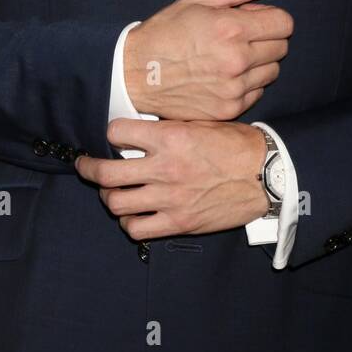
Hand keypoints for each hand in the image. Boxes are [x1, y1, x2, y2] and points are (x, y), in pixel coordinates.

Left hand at [75, 119, 269, 239]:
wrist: (265, 175)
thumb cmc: (236, 145)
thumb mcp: (200, 123)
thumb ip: (167, 128)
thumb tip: (139, 131)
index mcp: (170, 137)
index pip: (116, 131)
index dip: (112, 132)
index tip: (113, 136)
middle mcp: (164, 167)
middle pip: (105, 173)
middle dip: (89, 168)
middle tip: (86, 165)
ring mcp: (170, 198)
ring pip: (116, 203)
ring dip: (108, 197)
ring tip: (111, 192)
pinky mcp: (179, 223)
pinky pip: (137, 229)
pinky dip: (128, 222)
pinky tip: (133, 214)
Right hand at [123, 0, 292, 120]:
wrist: (136, 73)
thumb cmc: (166, 31)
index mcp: (232, 29)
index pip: (284, 23)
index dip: (270, 17)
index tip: (252, 19)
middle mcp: (237, 60)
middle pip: (282, 47)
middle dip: (265, 38)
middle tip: (237, 36)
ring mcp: (233, 88)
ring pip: (272, 71)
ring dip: (258, 62)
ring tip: (229, 56)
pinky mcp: (229, 109)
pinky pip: (257, 93)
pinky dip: (246, 84)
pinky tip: (223, 75)